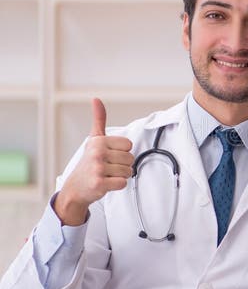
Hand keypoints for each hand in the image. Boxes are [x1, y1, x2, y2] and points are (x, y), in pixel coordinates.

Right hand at [53, 98, 133, 225]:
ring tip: (106, 175)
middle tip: (108, 168)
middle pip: (130, 158)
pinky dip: (117, 186)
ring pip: (128, 171)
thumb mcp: (93, 140)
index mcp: (99, 141)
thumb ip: (99, 120)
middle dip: (122, 165)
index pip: (128, 145)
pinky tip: (106, 183)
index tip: (109, 156)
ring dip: (119, 176)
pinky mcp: (100, 183)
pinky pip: (122, 183)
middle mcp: (97, 153)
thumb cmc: (87, 163)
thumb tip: (96, 100)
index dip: (122, 152)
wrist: (75, 188)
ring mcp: (98, 168)